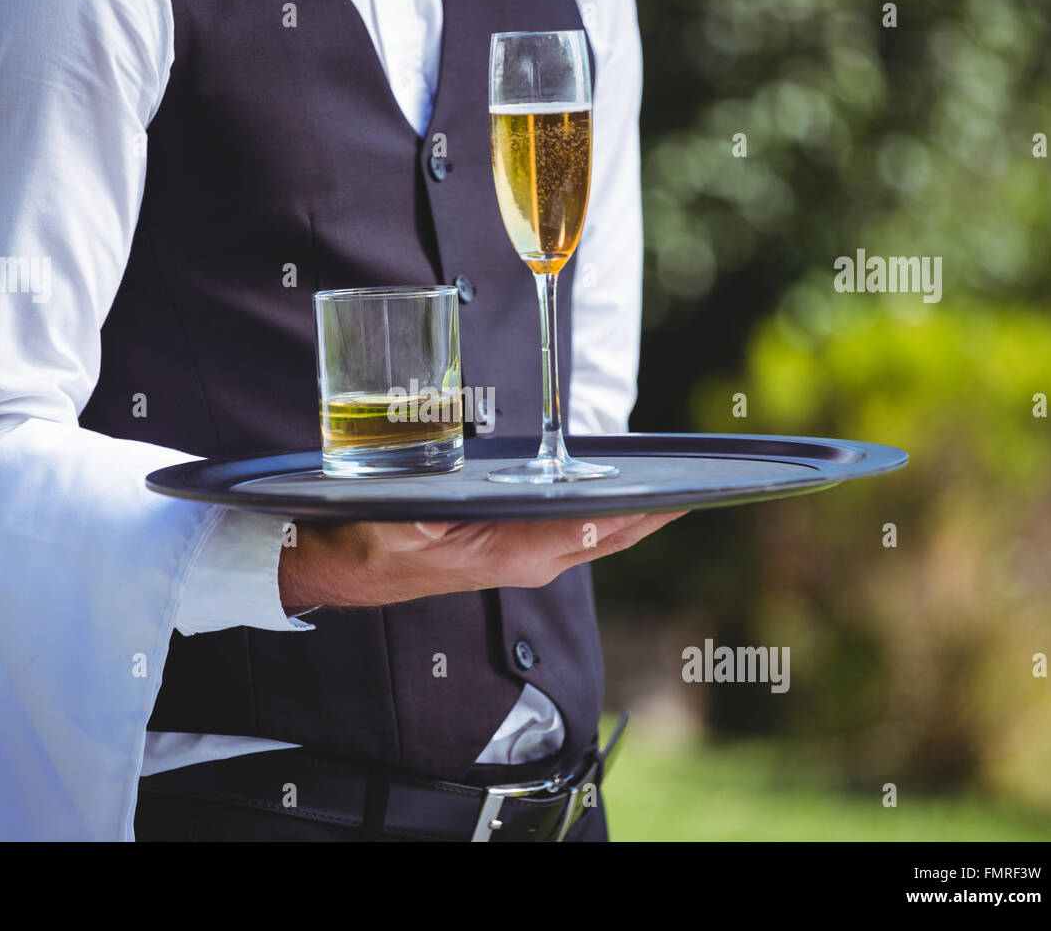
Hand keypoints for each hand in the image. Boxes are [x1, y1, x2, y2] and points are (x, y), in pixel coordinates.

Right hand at [278, 512, 684, 607]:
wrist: (339, 568)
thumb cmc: (366, 545)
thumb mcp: (395, 529)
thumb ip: (428, 522)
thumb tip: (450, 514)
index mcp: (510, 554)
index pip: (593, 529)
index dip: (644, 511)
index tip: (689, 493)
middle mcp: (526, 558)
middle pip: (611, 532)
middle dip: (660, 509)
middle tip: (712, 482)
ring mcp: (522, 555)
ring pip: (598, 533)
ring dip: (641, 511)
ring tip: (685, 483)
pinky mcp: (511, 546)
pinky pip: (577, 529)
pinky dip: (609, 511)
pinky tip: (625, 492)